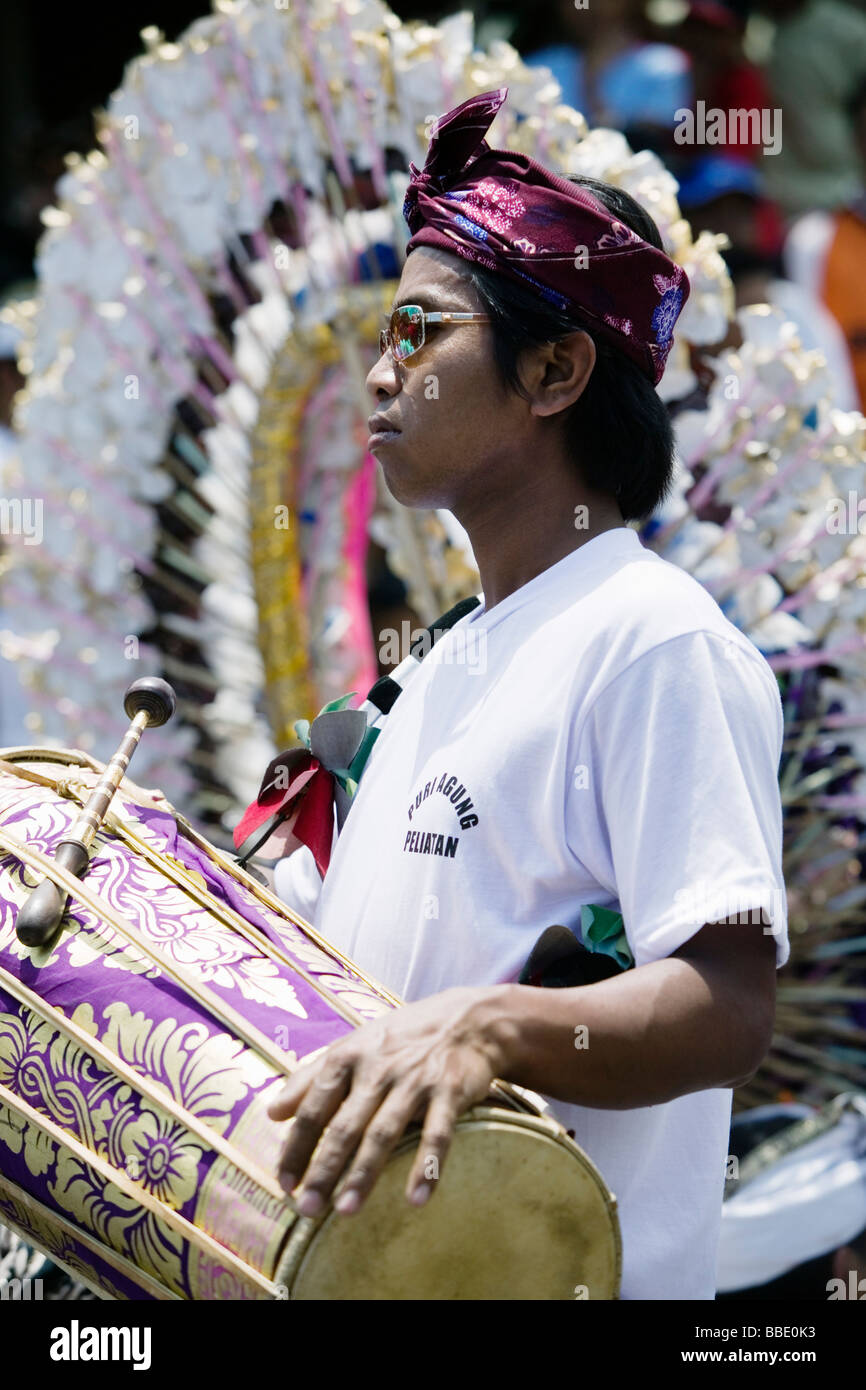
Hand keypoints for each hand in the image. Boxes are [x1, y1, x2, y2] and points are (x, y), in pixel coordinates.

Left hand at [267, 985, 506, 1217]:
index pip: (313, 1107)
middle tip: (306, 1208)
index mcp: (349, 1056)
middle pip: (344, 1125)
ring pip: (384, 1132)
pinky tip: (415, 1200)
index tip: (284, 1184)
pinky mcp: (450, 1092)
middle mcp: (378, 1068)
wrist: (468, 1019)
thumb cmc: (401, 1037)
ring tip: (345, 1210)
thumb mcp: (353, 1045)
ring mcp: (415, 1080)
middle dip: (323, 1169)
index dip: (296, 1147)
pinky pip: (437, 1135)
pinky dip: (427, 1168)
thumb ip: (310, 1077)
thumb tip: (272, 1113)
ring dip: (364, 1173)